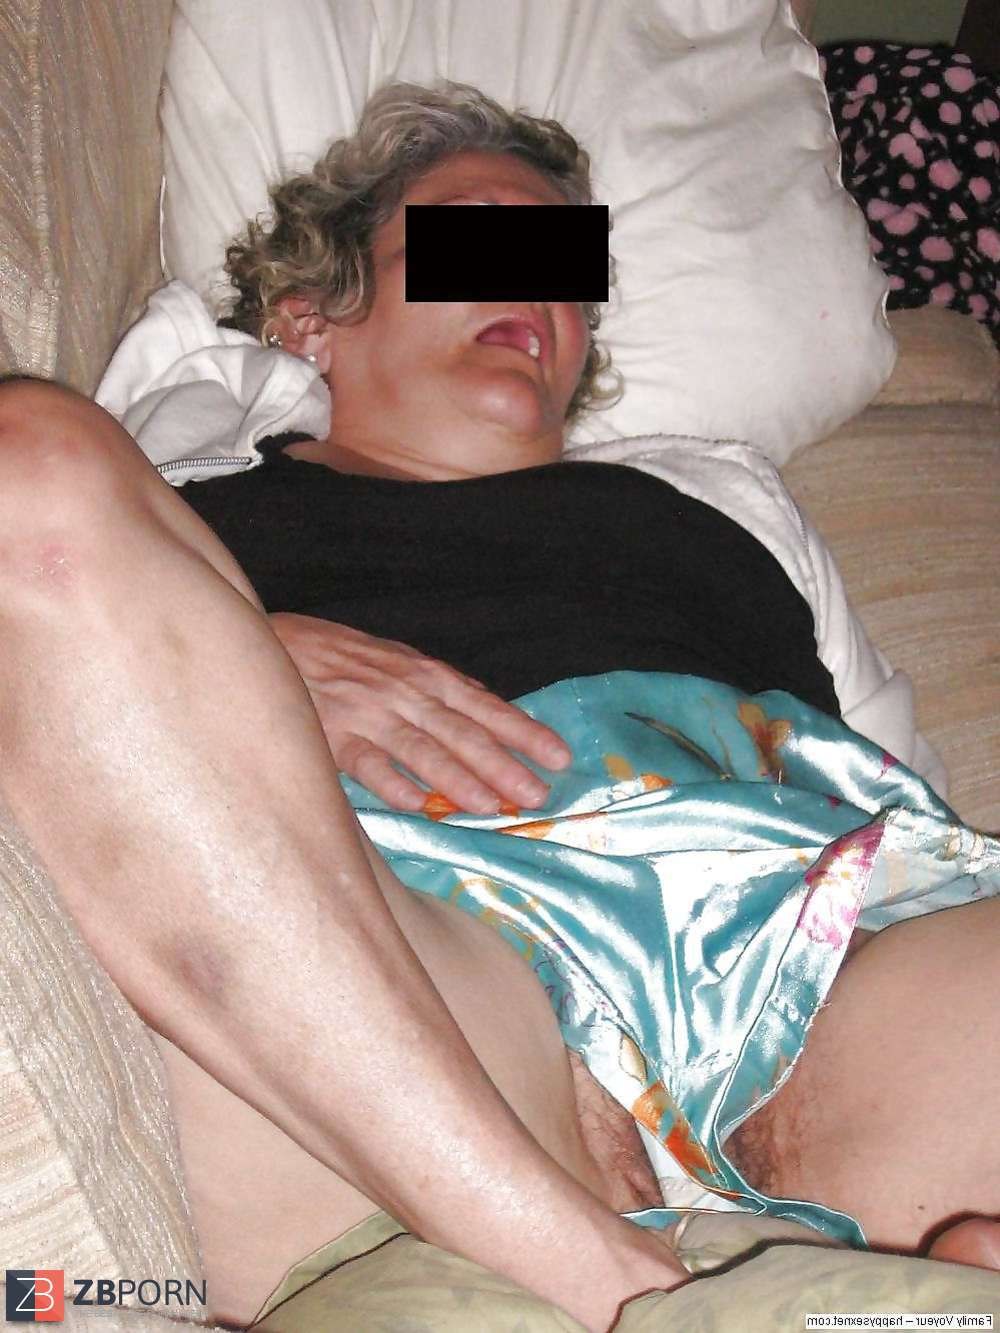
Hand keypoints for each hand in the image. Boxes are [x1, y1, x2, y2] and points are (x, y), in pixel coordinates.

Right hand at [269, 613, 571, 813]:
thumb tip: (492, 711)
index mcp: (428, 675)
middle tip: (536, 795)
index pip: (488, 708)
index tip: (560, 758)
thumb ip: (443, 690)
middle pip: (463, 734)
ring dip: (459, 779)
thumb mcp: (401, 662)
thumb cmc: (345, 658)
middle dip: (504, 765)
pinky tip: (418, 805)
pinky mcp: (331, 736)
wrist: (274, 644)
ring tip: (491, 807)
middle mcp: (406, 693)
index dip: (525, 733)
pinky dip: (393, 784)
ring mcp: (369, 715)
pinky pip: (367, 764)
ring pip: (423, 750)